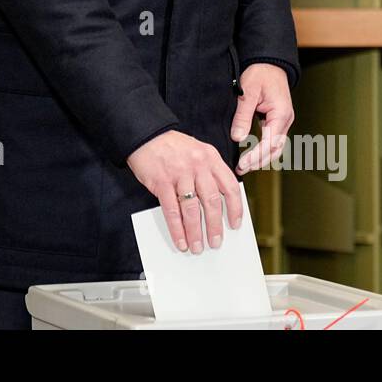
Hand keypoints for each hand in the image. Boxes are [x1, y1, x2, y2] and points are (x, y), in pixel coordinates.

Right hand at [126, 130, 241, 252]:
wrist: (145, 134)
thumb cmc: (171, 146)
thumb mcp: (197, 151)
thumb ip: (209, 172)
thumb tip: (217, 205)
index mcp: (211, 157)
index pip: (230, 186)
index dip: (235, 209)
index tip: (235, 225)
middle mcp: (198, 165)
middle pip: (212, 201)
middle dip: (215, 226)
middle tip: (215, 242)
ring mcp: (180, 173)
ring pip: (192, 209)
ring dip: (195, 232)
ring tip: (197, 246)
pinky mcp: (162, 181)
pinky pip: (172, 210)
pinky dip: (177, 229)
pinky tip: (180, 240)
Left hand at [231, 63, 294, 174]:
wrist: (268, 62)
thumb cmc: (259, 73)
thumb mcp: (248, 92)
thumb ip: (243, 116)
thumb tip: (238, 138)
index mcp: (281, 114)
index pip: (270, 142)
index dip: (256, 155)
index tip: (242, 164)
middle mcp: (285, 120)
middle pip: (275, 149)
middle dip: (258, 162)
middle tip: (240, 170)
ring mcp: (282, 121)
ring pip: (275, 147)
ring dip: (261, 158)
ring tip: (243, 166)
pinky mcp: (277, 120)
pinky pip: (272, 140)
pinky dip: (262, 150)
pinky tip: (250, 155)